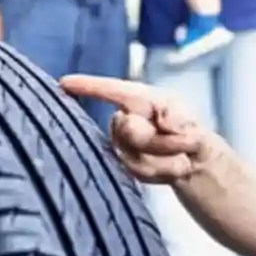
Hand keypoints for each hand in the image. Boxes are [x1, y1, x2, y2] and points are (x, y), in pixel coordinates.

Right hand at [58, 75, 216, 182]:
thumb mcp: (189, 119)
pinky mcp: (122, 166)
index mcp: (136, 99)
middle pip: (127, 130)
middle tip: (182, 143)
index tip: (64, 83)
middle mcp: (122, 120)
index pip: (109, 90)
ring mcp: (119, 144)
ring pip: (136, 155)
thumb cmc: (187, 131)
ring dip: (163, 158)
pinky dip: (162, 171)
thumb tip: (153, 121)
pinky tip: (170, 167)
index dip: (87, 86)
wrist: (191, 161)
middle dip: (158, 141)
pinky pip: (141, 172)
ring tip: (178, 155)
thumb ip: (176, 119)